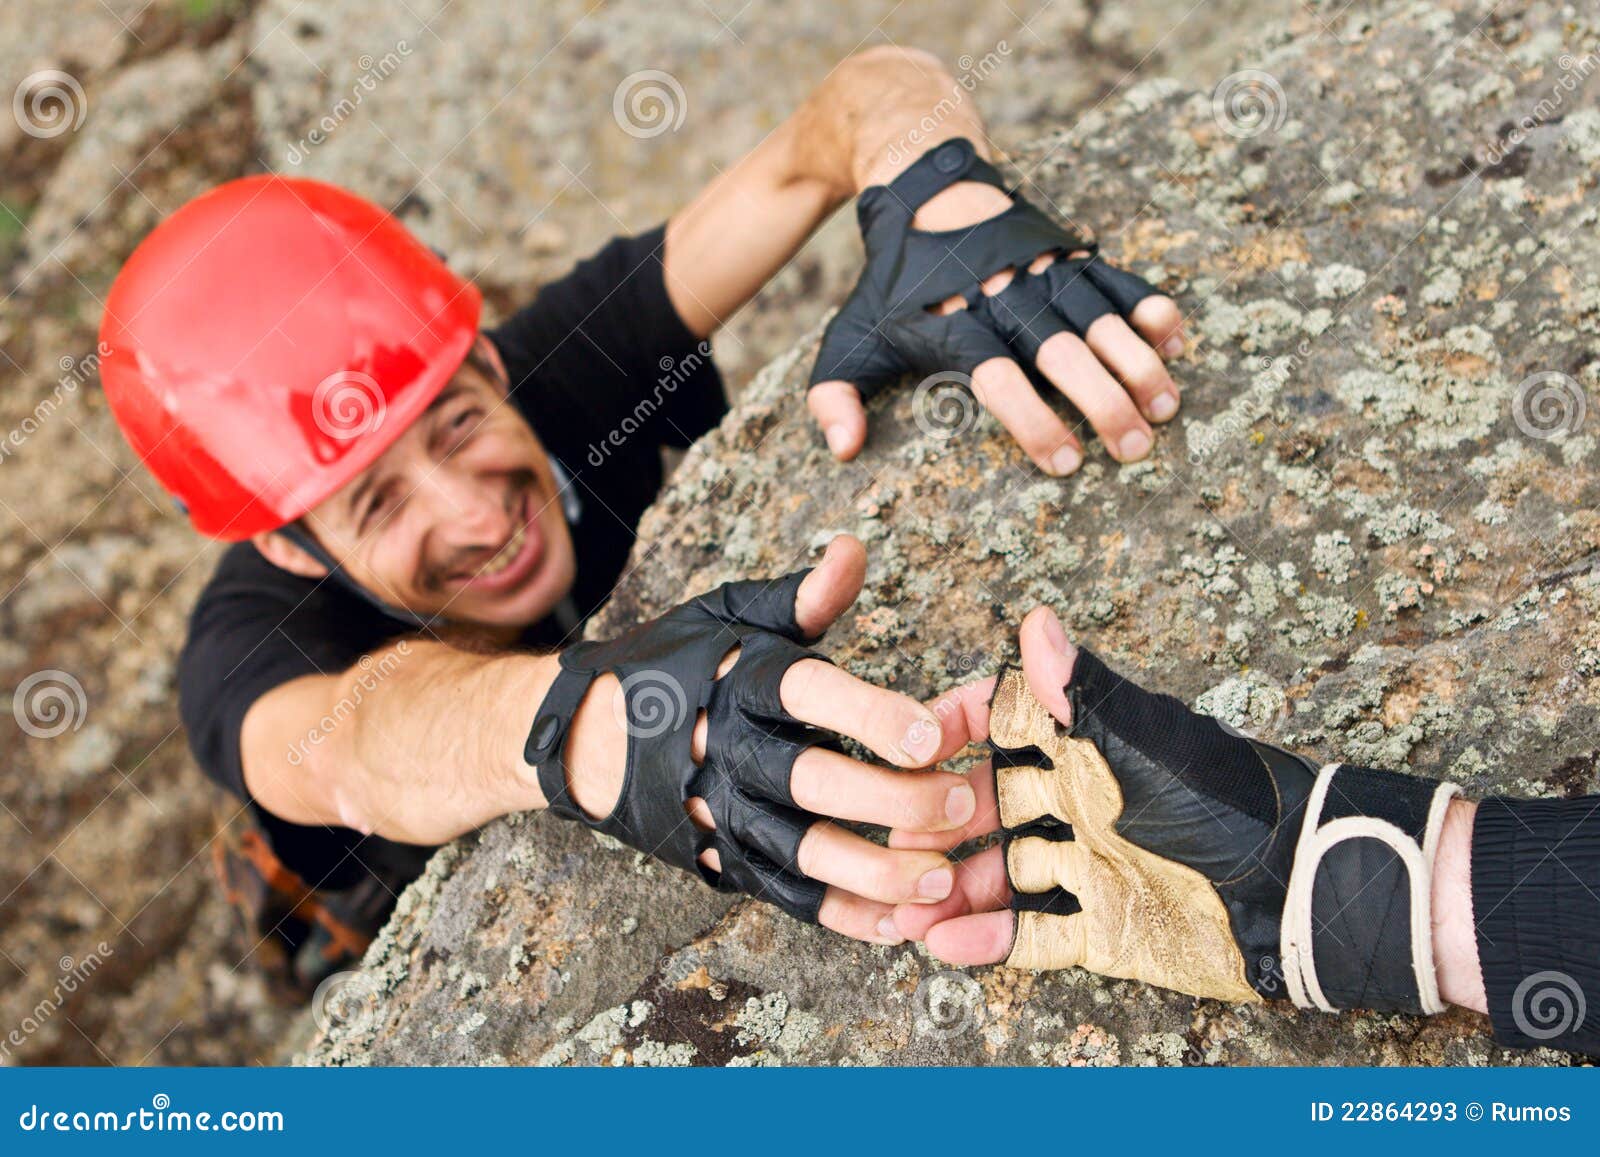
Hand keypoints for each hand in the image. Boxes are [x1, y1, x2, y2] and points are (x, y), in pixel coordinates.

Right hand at [534, 536, 977, 944]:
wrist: (588, 732)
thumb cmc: (680, 664)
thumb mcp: (733, 616)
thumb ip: (803, 598)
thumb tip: (852, 552)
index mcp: (741, 682)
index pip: (806, 695)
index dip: (870, 714)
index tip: (932, 732)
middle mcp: (730, 751)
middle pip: (814, 784)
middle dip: (891, 799)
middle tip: (957, 802)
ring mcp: (725, 814)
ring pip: (805, 854)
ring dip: (878, 871)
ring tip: (942, 877)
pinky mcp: (725, 859)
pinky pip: (788, 898)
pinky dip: (843, 916)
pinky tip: (898, 923)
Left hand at [807, 138, 1186, 474]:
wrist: (925, 185)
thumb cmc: (892, 284)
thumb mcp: (851, 335)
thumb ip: (836, 397)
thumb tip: (843, 448)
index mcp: (956, 326)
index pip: (999, 379)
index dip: (1032, 422)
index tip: (1063, 465)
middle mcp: (1006, 299)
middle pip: (1063, 354)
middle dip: (1104, 403)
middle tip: (1135, 448)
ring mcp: (1046, 273)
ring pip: (1102, 320)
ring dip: (1139, 363)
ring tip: (1166, 407)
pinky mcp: (1071, 253)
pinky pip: (1119, 280)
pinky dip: (1149, 306)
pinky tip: (1175, 341)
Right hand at [889, 606, 1313, 1001]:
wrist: (1298, 898)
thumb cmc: (1228, 808)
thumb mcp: (1145, 747)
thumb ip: (1082, 693)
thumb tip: (1034, 621)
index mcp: (1091, 749)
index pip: (1005, 724)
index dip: (954, 728)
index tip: (903, 743)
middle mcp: (1084, 804)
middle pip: (989, 807)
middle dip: (937, 821)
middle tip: (893, 841)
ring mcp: (1093, 868)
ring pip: (1003, 876)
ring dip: (953, 889)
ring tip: (905, 909)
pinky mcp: (1109, 928)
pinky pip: (1038, 936)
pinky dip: (992, 942)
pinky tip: (945, 944)